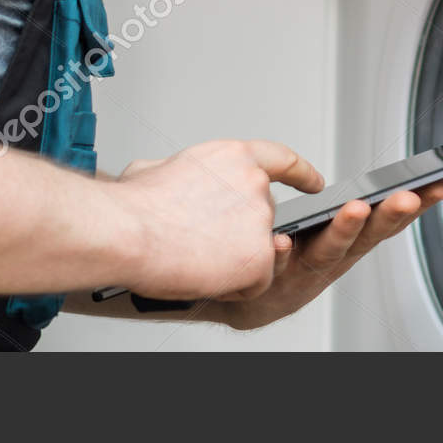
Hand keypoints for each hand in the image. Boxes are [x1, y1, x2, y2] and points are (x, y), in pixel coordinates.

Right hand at [110, 139, 322, 299]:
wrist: (127, 232)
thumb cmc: (131, 206)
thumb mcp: (152, 168)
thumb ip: (175, 170)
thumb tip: (162, 177)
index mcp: (233, 156)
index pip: (281, 160)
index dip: (301, 174)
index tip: (315, 184)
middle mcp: (255, 183)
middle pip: (262, 219)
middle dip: (238, 235)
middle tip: (200, 241)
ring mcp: (262, 220)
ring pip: (258, 253)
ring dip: (232, 261)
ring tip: (194, 256)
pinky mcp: (260, 256)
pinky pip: (255, 281)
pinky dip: (233, 286)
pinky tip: (204, 274)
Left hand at [208, 183, 442, 330]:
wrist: (234, 296)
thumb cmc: (281, 256)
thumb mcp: (321, 230)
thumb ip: (345, 208)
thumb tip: (374, 176)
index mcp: (344, 242)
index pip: (384, 221)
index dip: (415, 206)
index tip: (439, 186)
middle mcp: (329, 261)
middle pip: (365, 237)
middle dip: (388, 216)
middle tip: (406, 196)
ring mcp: (300, 274)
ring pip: (325, 251)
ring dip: (343, 230)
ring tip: (355, 209)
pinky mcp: (268, 283)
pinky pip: (272, 265)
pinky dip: (282, 253)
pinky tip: (285, 239)